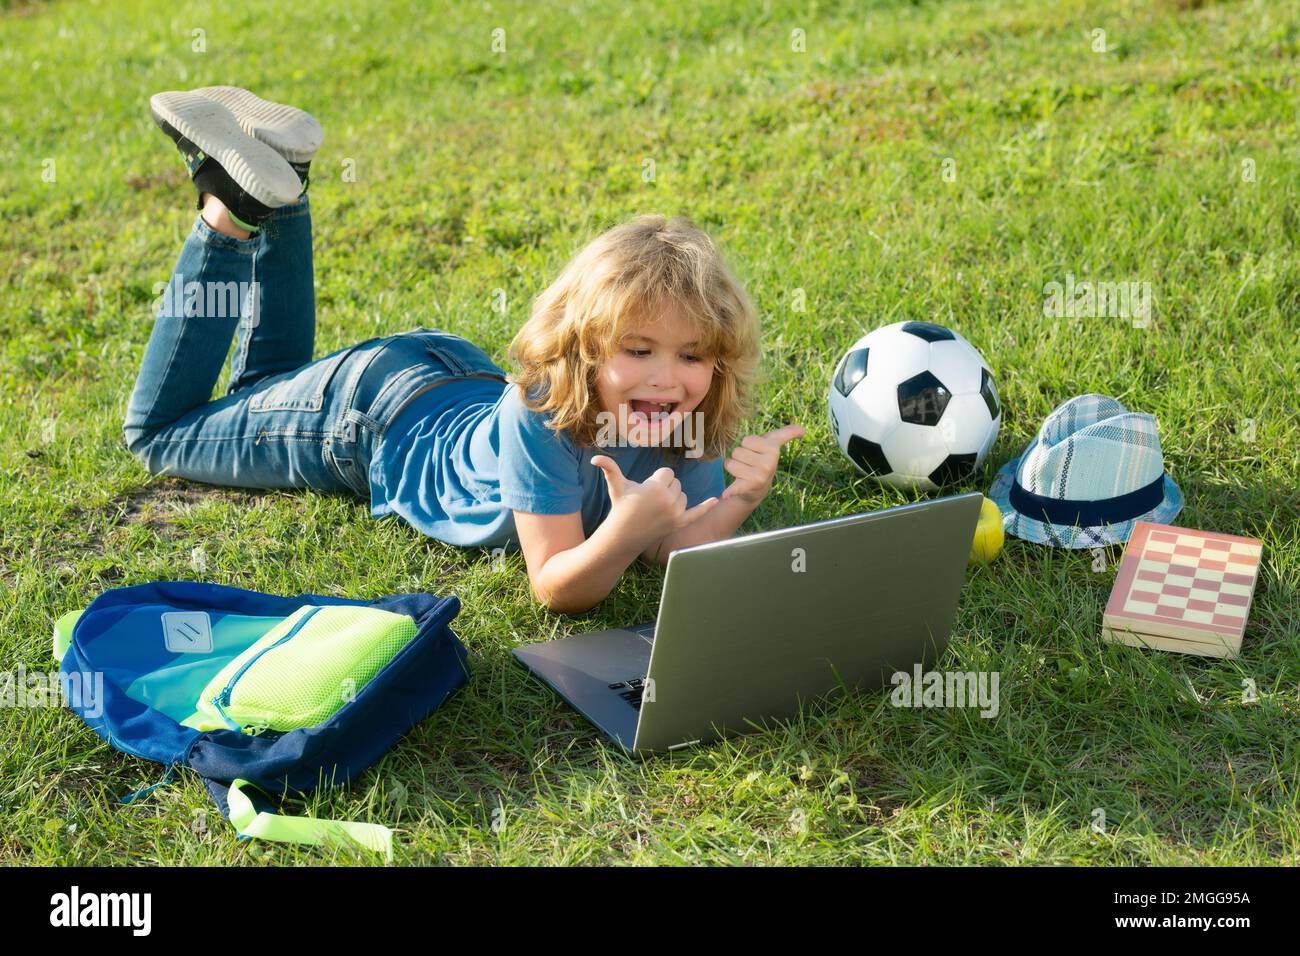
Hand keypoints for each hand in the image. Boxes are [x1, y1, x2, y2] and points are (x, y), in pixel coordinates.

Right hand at [592, 455, 719, 545]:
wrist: (624, 535)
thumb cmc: (620, 508)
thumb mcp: (616, 486)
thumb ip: (609, 469)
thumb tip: (595, 458)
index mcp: (656, 487)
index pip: (667, 473)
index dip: (656, 479)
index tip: (646, 490)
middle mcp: (669, 500)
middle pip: (676, 483)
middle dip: (665, 488)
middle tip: (650, 501)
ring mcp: (676, 513)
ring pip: (683, 496)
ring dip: (673, 499)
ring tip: (657, 508)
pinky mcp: (680, 523)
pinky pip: (697, 513)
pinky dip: (706, 506)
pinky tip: (716, 500)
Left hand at [720, 423, 805, 504]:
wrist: (757, 489)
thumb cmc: (764, 460)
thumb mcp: (774, 444)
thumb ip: (787, 433)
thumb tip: (803, 429)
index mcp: (773, 450)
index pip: (746, 440)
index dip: (747, 446)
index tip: (756, 453)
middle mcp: (767, 464)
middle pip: (736, 451)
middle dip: (739, 457)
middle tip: (749, 465)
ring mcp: (758, 477)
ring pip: (729, 463)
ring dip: (733, 467)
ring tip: (744, 473)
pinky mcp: (747, 488)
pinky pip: (736, 487)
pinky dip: (730, 492)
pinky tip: (725, 495)